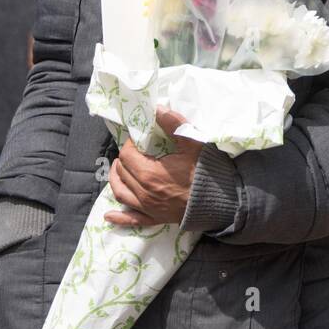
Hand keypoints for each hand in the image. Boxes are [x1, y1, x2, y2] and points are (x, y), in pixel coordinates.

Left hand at [104, 107, 203, 226]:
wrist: (219, 200)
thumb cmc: (205, 171)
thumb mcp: (192, 143)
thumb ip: (173, 124)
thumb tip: (157, 108)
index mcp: (149, 173)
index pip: (127, 155)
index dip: (130, 144)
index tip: (139, 140)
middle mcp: (143, 192)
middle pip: (122, 172)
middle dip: (124, 159)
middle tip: (132, 151)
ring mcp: (147, 207)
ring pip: (121, 193)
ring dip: (116, 180)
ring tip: (118, 169)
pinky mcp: (154, 218)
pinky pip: (131, 219)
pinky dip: (118, 217)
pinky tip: (109, 215)